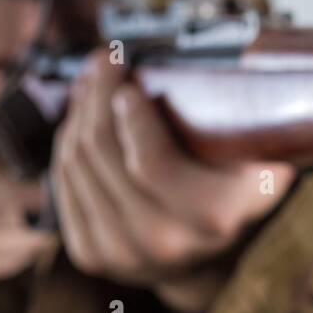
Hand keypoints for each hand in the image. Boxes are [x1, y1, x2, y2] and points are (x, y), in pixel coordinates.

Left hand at [52, 50, 295, 312]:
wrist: (222, 246)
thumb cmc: (238, 180)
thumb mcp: (251, 145)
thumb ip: (228, 109)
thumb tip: (181, 56)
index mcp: (213, 215)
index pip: (150, 163)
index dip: (128, 111)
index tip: (127, 68)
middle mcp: (167, 244)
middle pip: (102, 154)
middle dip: (97, 96)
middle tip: (104, 62)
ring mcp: (124, 256)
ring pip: (75, 164)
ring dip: (78, 114)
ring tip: (94, 83)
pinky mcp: (93, 255)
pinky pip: (62, 184)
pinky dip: (67, 143)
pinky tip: (82, 118)